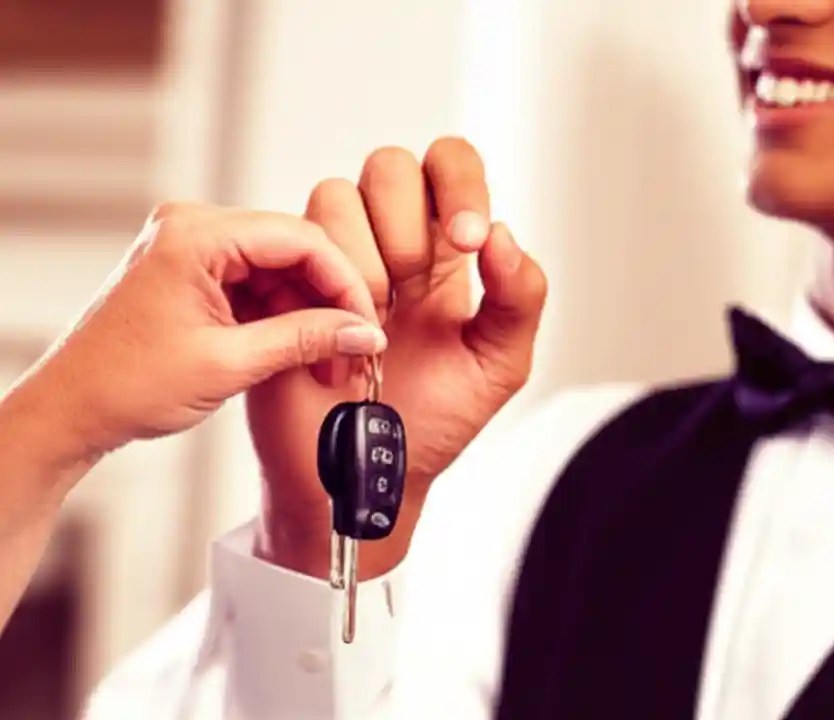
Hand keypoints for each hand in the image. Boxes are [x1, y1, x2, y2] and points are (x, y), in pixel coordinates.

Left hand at [8, 204, 385, 476]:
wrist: (70, 411)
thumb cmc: (127, 385)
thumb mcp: (231, 363)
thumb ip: (305, 340)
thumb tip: (364, 333)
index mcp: (194, 234)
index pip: (301, 238)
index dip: (346, 282)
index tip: (368, 325)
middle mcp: (192, 226)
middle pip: (294, 250)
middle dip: (330, 302)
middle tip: (354, 351)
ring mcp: (191, 247)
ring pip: (280, 269)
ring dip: (310, 314)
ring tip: (329, 363)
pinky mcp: (193, 272)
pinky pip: (257, 283)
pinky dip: (283, 317)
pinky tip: (302, 352)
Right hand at [247, 140, 548, 579]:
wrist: (368, 474)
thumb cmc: (436, 420)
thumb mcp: (499, 366)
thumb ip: (520, 299)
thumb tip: (503, 237)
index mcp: (446, 249)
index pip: (451, 166)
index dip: (460, 184)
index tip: (468, 242)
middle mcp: (389, 240)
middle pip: (391, 167)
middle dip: (406, 227)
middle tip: (413, 292)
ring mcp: (333, 257)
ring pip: (336, 195)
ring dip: (362, 262)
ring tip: (371, 330)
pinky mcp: (285, 281)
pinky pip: (291, 242)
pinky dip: (321, 288)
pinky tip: (338, 345)